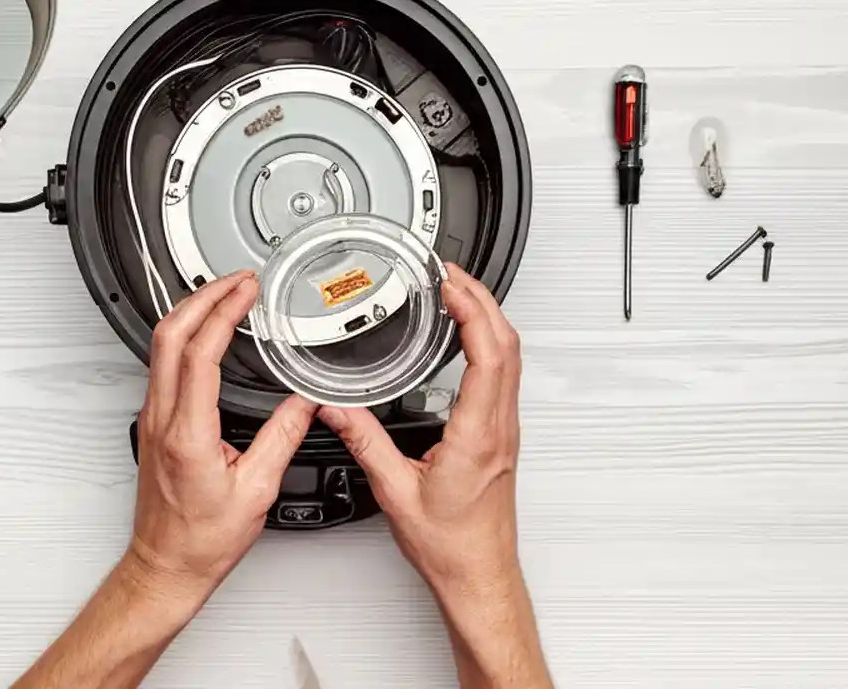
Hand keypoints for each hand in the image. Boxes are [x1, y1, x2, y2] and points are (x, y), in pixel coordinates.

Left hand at [128, 270, 318, 600]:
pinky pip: (162, 365)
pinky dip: (186, 337)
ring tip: (225, 296)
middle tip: (236, 280)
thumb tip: (305, 402)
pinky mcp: (153, 424)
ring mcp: (152, 419)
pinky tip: (208, 333)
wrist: (165, 566)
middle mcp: (162, 420)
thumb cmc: (201, 541)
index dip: (223, 313)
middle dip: (202, 297)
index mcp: (188, 434)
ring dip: (192, 313)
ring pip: (160, 347)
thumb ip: (283, 438)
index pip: (200, 354)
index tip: (245, 291)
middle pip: (169, 335)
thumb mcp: (257, 491)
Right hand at [318, 263, 521, 590]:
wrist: (479, 574)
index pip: (489, 355)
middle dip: (482, 299)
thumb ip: (363, 443)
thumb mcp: (394, 491)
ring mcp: (504, 431)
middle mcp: (498, 428)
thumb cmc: (450, 545)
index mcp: (477, 435)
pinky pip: (504, 377)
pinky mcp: (500, 437)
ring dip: (488, 319)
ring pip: (511, 359)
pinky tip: (467, 338)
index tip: (451, 283)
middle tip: (451, 273)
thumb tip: (336, 409)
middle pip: (508, 345)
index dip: (474, 310)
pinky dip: (489, 344)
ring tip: (458, 294)